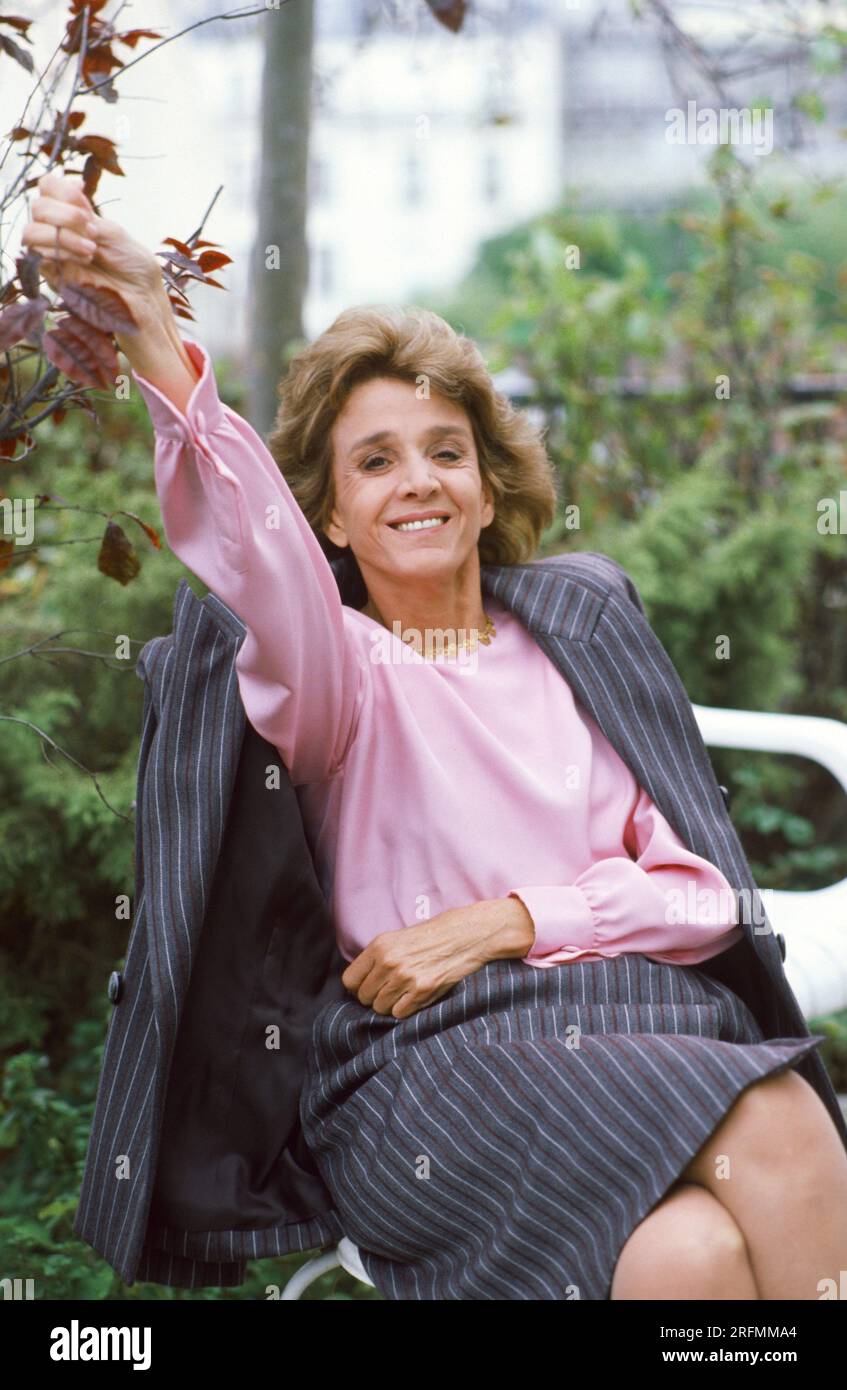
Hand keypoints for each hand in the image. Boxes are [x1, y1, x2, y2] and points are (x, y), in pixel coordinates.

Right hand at [20, 171, 171, 343]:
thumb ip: (85, 214)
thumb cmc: (133, 265)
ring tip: (91, 249)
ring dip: (62, 234)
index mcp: (74, 216)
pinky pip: (37, 255)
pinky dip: (61, 251)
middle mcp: (60, 232)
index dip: (61, 187)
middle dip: (65, 214)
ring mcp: (53, 253)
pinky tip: (85, 259)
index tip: (84, 195)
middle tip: (93, 231)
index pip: (48, 188)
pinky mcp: (52, 275)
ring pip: (31, 231)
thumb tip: (70, 188)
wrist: (142, 297)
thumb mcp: (112, 231)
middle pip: (38, 206)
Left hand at [340, 896, 535, 1018]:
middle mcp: (389, 961)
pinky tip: (416, 997)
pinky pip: (399, 1013)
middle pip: (364, 997)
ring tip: (405, 993)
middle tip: (390, 991)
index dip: (358, 987)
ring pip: (380, 1008)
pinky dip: (406, 1010)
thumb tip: (358, 984)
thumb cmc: (432, 937)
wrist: (466, 935)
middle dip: (375, 998)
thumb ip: (377, 958)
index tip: (369, 987)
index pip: (349, 980)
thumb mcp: (398, 939)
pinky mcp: (422, 990)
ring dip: (390, 1005)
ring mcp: (405, 977)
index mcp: (379, 946)